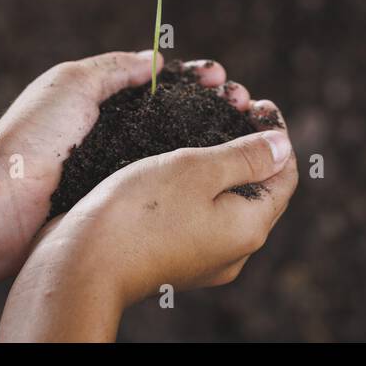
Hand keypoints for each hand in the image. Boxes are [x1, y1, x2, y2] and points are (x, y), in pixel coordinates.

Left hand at [0, 50, 233, 255]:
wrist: (0, 205)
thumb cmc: (31, 138)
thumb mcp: (72, 83)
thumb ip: (116, 68)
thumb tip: (159, 60)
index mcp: (103, 102)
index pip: (162, 84)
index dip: (195, 78)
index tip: (220, 77)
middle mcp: (118, 136)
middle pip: (180, 116)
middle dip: (215, 105)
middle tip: (242, 102)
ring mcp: (122, 170)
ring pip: (180, 150)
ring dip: (214, 136)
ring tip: (242, 128)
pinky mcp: (124, 203)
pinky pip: (167, 183)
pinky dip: (197, 172)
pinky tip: (221, 166)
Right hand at [0, 102, 298, 340]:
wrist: (79, 263)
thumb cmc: (139, 210)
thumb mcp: (198, 169)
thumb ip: (246, 156)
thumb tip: (284, 145)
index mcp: (250, 228)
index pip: (286, 175)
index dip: (276, 134)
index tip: (257, 103)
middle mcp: (233, 249)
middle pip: (257, 186)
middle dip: (246, 140)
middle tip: (227, 103)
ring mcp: (202, 255)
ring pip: (224, 196)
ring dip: (218, 156)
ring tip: (199, 119)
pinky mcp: (172, 253)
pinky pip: (197, 210)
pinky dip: (194, 179)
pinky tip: (173, 153)